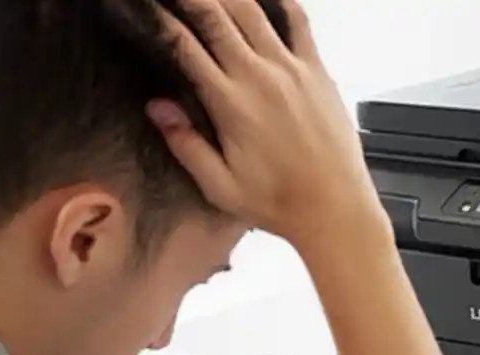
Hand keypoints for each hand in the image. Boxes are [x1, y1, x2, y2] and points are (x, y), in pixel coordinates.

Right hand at [147, 0, 384, 251]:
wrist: (336, 208)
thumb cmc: (279, 202)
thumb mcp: (220, 186)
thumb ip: (186, 143)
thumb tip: (157, 106)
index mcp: (230, 103)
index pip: (183, 45)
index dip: (159, 19)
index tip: (143, 8)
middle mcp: (260, 77)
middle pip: (215, 15)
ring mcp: (292, 69)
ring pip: (252, 10)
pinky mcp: (317, 70)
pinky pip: (299, 21)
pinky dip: (279, 1)